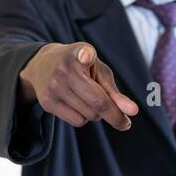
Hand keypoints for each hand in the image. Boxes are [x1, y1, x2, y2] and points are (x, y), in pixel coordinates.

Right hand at [18, 42, 139, 130]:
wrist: (43, 64)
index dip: (85, 55)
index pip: (83, 55)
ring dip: (96, 114)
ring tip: (88, 98)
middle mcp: (63, 69)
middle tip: (125, 122)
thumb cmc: (81, 67)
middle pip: (98, 102)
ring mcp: (53, 87)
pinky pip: (77, 122)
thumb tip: (133, 112)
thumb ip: (115, 92)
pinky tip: (77, 104)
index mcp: (79, 54)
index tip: (86, 55)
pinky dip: (84, 118)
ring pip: (88, 116)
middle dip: (115, 115)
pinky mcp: (46, 102)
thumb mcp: (99, 71)